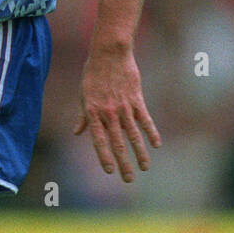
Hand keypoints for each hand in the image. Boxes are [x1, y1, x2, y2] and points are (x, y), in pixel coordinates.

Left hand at [74, 43, 160, 181]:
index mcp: (93, 113)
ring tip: (145, 167)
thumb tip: (77, 132)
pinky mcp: (136, 99)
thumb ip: (83, 116)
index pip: (99, 140)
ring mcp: (123, 107)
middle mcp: (109, 113)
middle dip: (124, 163)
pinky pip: (145, 119)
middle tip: (129, 179)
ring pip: (133, 135)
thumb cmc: (93, 73)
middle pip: (117, 143)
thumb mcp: (83, 94)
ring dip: (140, 153)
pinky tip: (156, 145)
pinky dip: (151, 132)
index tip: (110, 171)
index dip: (105, 156)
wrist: (109, 53)